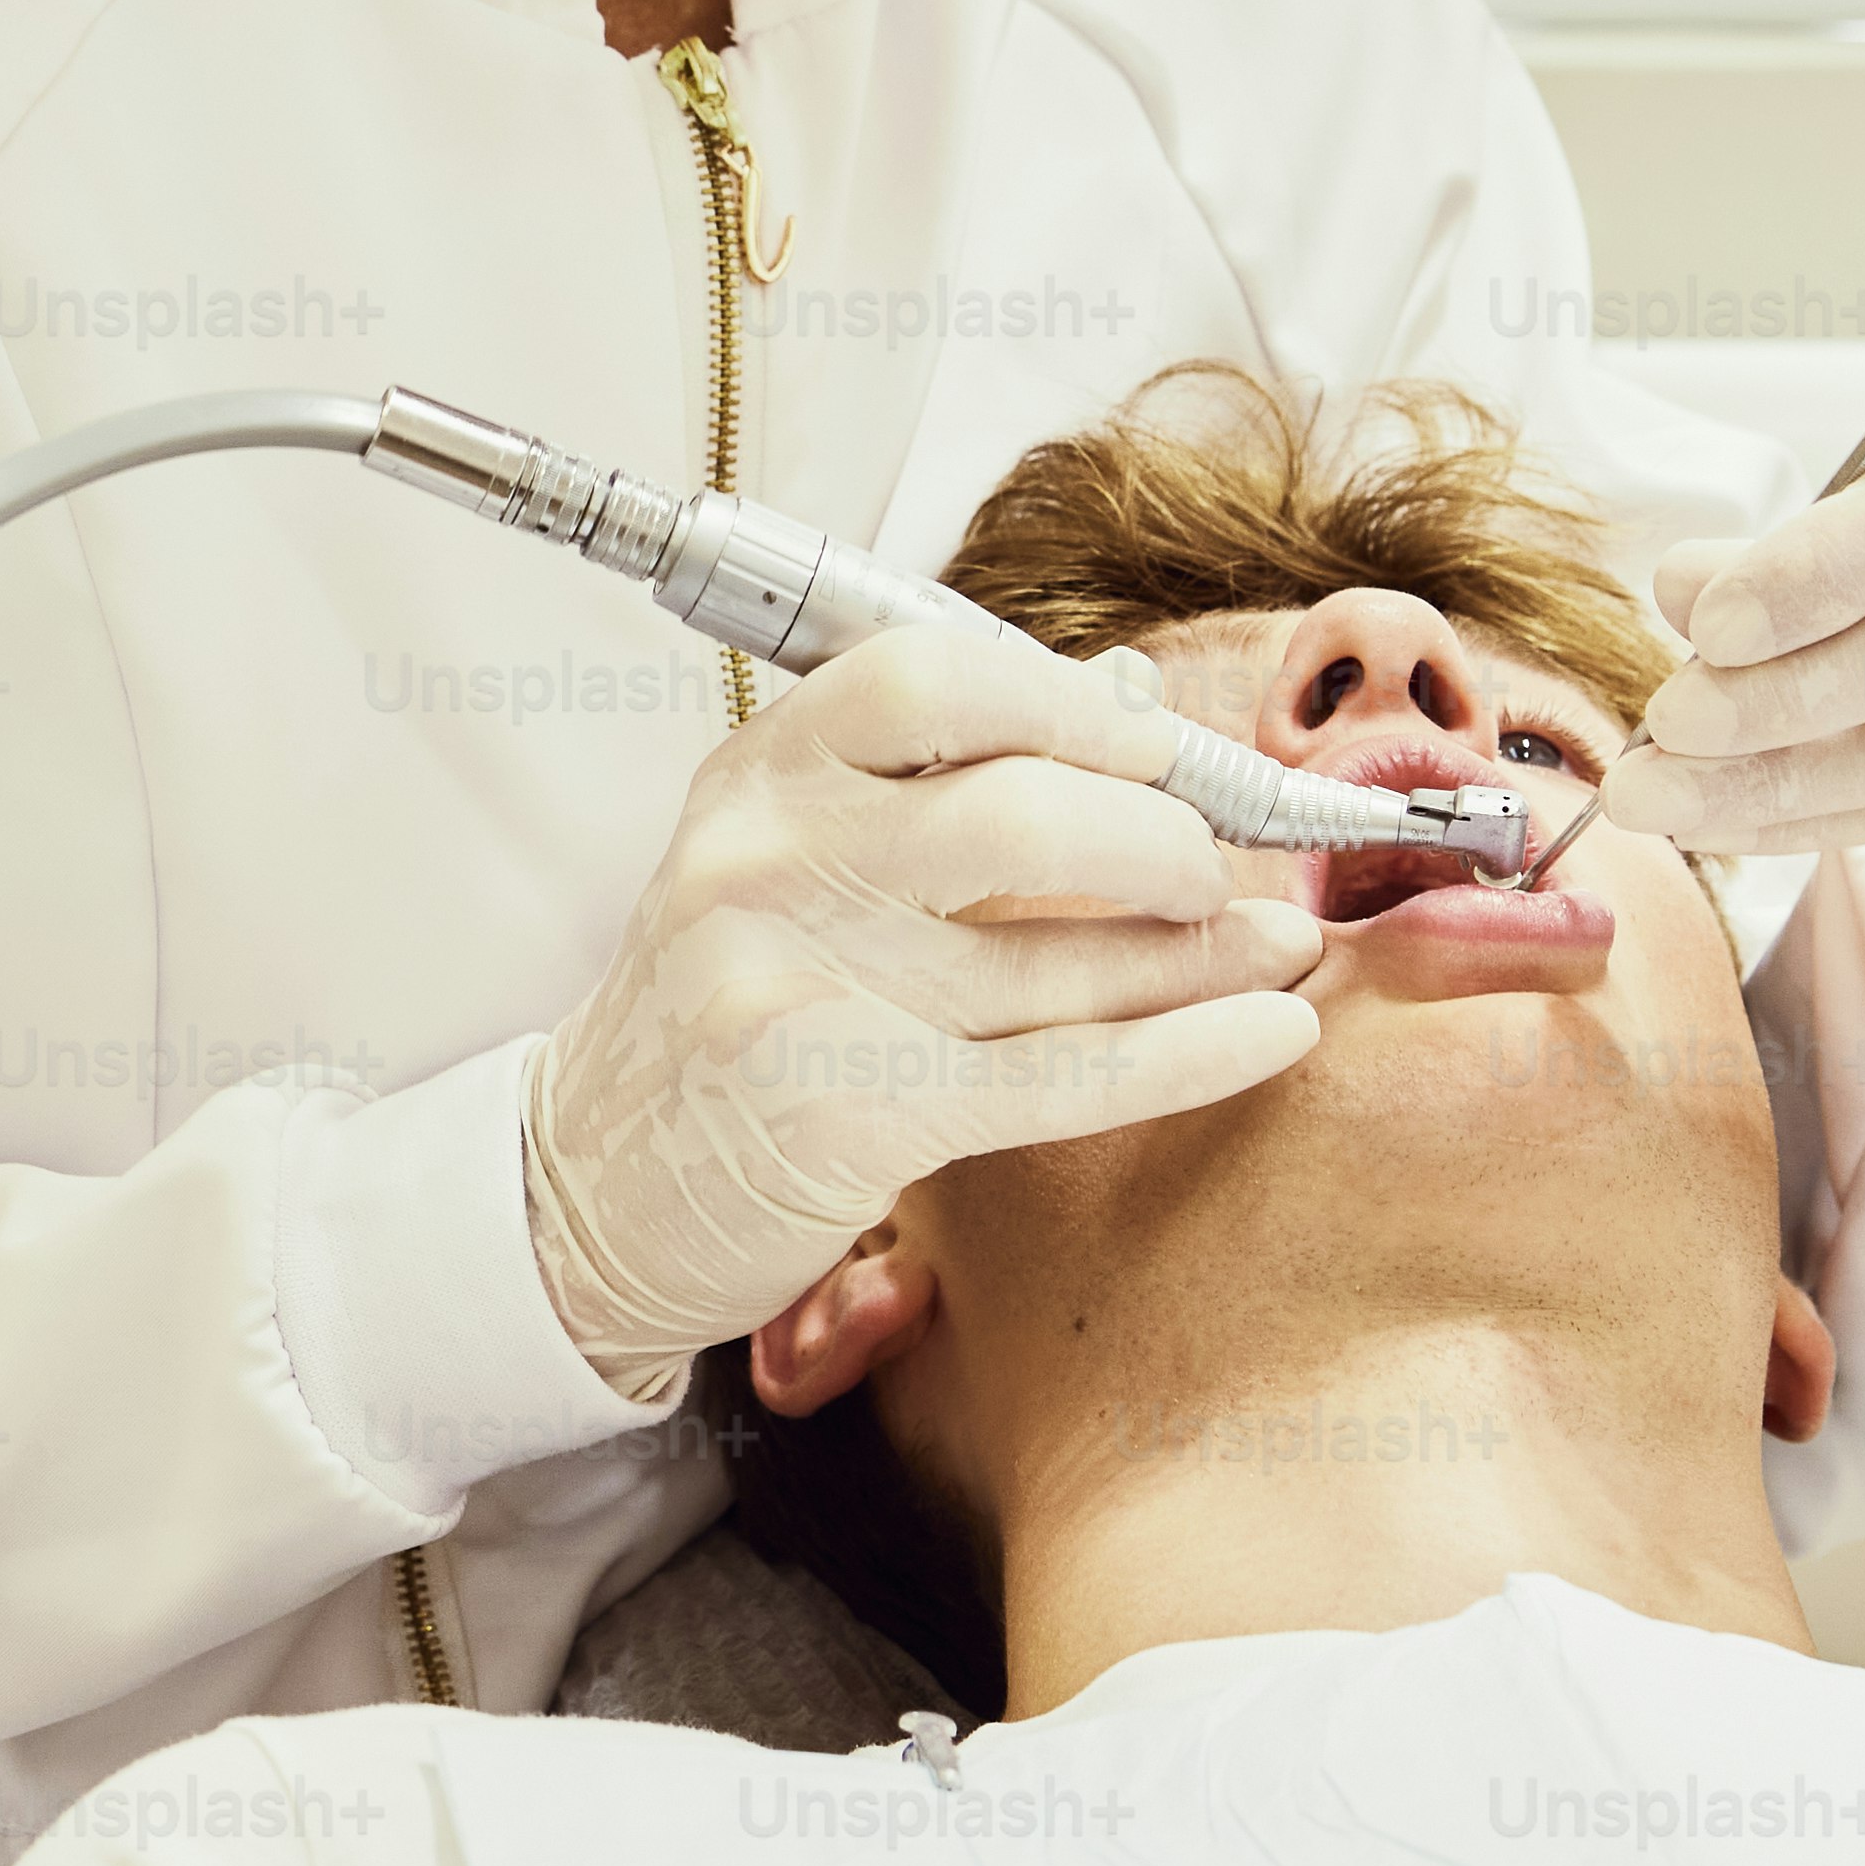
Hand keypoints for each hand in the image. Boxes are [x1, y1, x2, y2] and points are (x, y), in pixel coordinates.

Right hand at [523, 613, 1325, 1379]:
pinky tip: (1273, 1032)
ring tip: (1278, 946)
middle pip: (1021, 815)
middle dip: (1162, 841)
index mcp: (758, 775)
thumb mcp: (785, 854)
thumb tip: (1134, 697)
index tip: (1162, 748)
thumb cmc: (720, 1005)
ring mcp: (798, 991)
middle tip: (1212, 873)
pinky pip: (1067, 1073)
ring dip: (1207, 953)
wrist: (586, 1184)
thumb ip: (935, 778)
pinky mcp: (848, 1115)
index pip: (932, 681)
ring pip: (1061, 954)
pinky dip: (1195, 1051)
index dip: (1074, 704)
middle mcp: (767, 865)